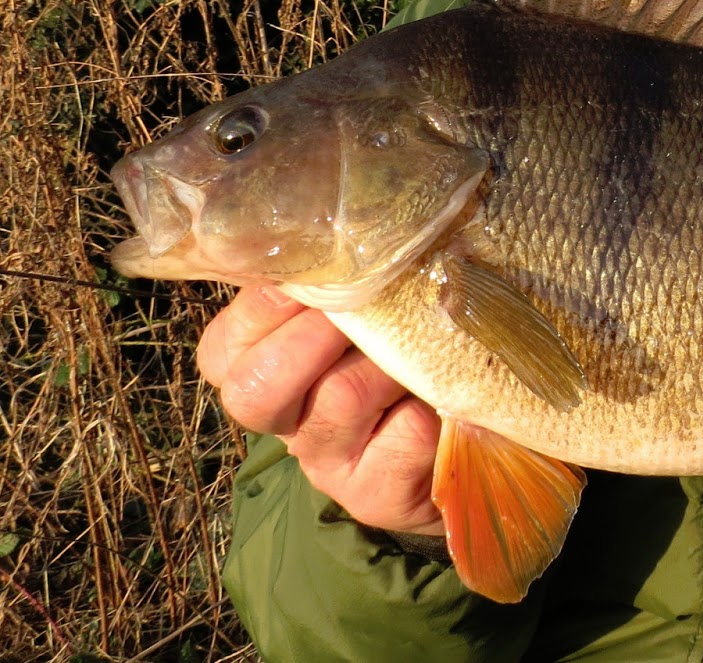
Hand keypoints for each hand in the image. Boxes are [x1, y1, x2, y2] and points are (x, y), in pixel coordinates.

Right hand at [197, 285, 443, 535]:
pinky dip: (430, 405)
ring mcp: (325, 463)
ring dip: (387, 359)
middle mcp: (283, 420)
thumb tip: (323, 220)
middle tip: (361, 304)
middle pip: (255, 388)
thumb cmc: (404, 342)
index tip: (319, 266)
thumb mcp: (364, 302)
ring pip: (339, 398)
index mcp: (259, 370)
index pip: (223, 348)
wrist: (465, 431)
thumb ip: (335, 273)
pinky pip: (404, 436)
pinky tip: (442, 397)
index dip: (266, 304)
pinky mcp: (376, 495)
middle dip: (312, 334)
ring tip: (419, 344)